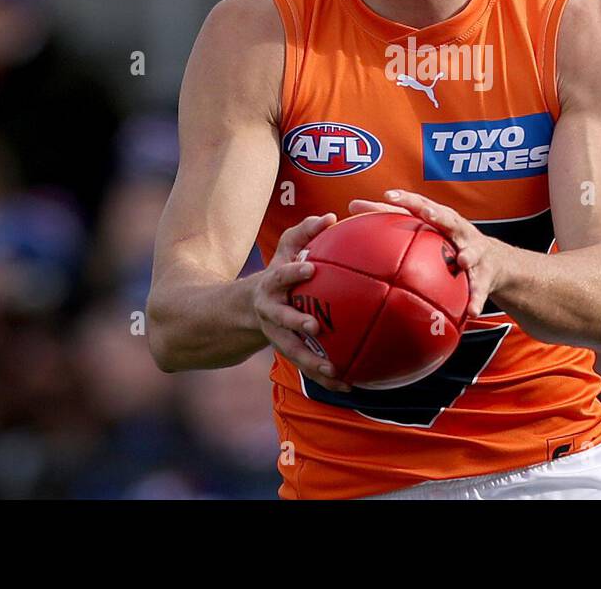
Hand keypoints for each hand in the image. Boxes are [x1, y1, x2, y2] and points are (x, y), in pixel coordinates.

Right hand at [252, 213, 351, 391]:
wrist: (249, 308)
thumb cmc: (280, 272)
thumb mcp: (286, 249)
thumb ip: (304, 231)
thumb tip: (330, 216)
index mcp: (271, 286)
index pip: (281, 276)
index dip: (293, 272)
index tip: (309, 267)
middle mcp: (271, 313)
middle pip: (281, 320)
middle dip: (296, 323)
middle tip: (315, 325)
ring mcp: (278, 335)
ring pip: (294, 352)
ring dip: (312, 362)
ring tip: (335, 370)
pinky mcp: (289, 352)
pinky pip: (308, 369)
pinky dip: (327, 379)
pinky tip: (350, 385)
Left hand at [347, 189, 507, 317]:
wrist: (495, 261)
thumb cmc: (448, 241)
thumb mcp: (425, 230)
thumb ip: (391, 219)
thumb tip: (350, 208)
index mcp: (441, 219)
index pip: (422, 204)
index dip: (406, 198)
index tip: (389, 194)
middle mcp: (459, 230)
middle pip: (450, 219)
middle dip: (439, 215)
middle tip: (427, 214)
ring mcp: (475, 251)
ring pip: (471, 251)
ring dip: (466, 254)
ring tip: (461, 261)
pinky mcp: (486, 275)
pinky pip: (480, 289)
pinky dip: (476, 299)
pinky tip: (471, 312)